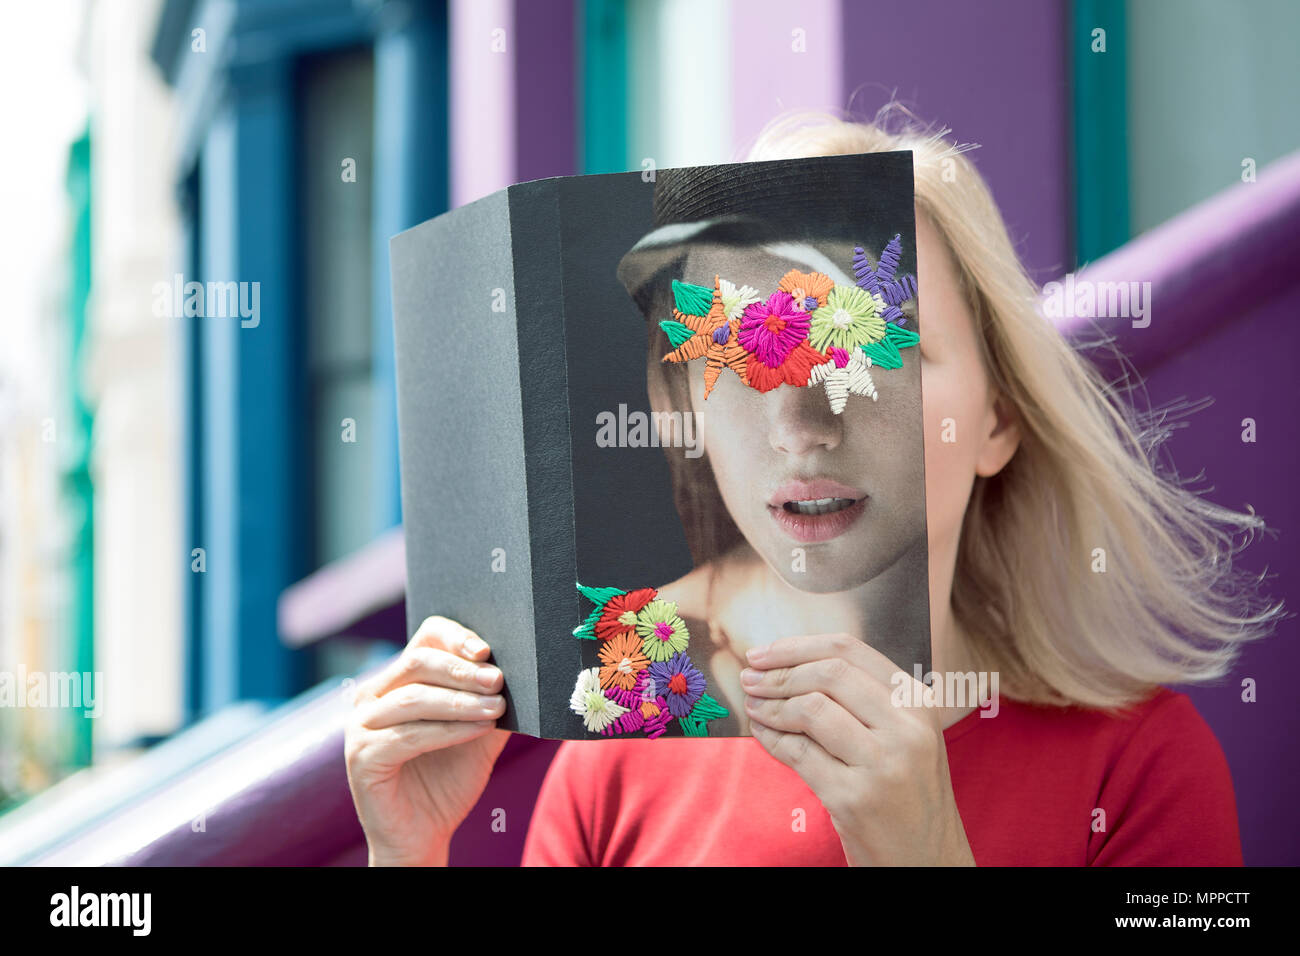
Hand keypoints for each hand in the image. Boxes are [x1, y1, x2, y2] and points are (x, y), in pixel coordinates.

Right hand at [344, 615, 510, 865]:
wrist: (425, 834)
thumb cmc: (450, 778)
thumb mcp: (480, 732)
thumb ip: (494, 701)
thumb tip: (526, 672)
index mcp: (400, 680)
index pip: (425, 638)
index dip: (456, 637)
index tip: (488, 651)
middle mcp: (374, 695)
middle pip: (418, 662)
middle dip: (462, 670)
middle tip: (498, 680)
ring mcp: (361, 725)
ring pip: (414, 698)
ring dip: (460, 701)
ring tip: (497, 707)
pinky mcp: (361, 756)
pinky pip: (409, 735)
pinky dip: (448, 730)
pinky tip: (478, 729)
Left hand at [741, 633, 974, 865]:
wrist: (929, 860)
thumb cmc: (907, 795)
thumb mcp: (905, 737)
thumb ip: (864, 700)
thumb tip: (791, 665)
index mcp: (918, 703)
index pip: (850, 650)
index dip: (797, 647)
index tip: (764, 653)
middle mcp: (907, 728)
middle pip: (828, 673)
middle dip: (778, 672)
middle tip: (749, 679)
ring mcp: (883, 763)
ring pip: (811, 708)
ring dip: (770, 705)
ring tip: (754, 707)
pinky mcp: (855, 798)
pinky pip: (798, 753)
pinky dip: (771, 738)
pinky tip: (763, 734)